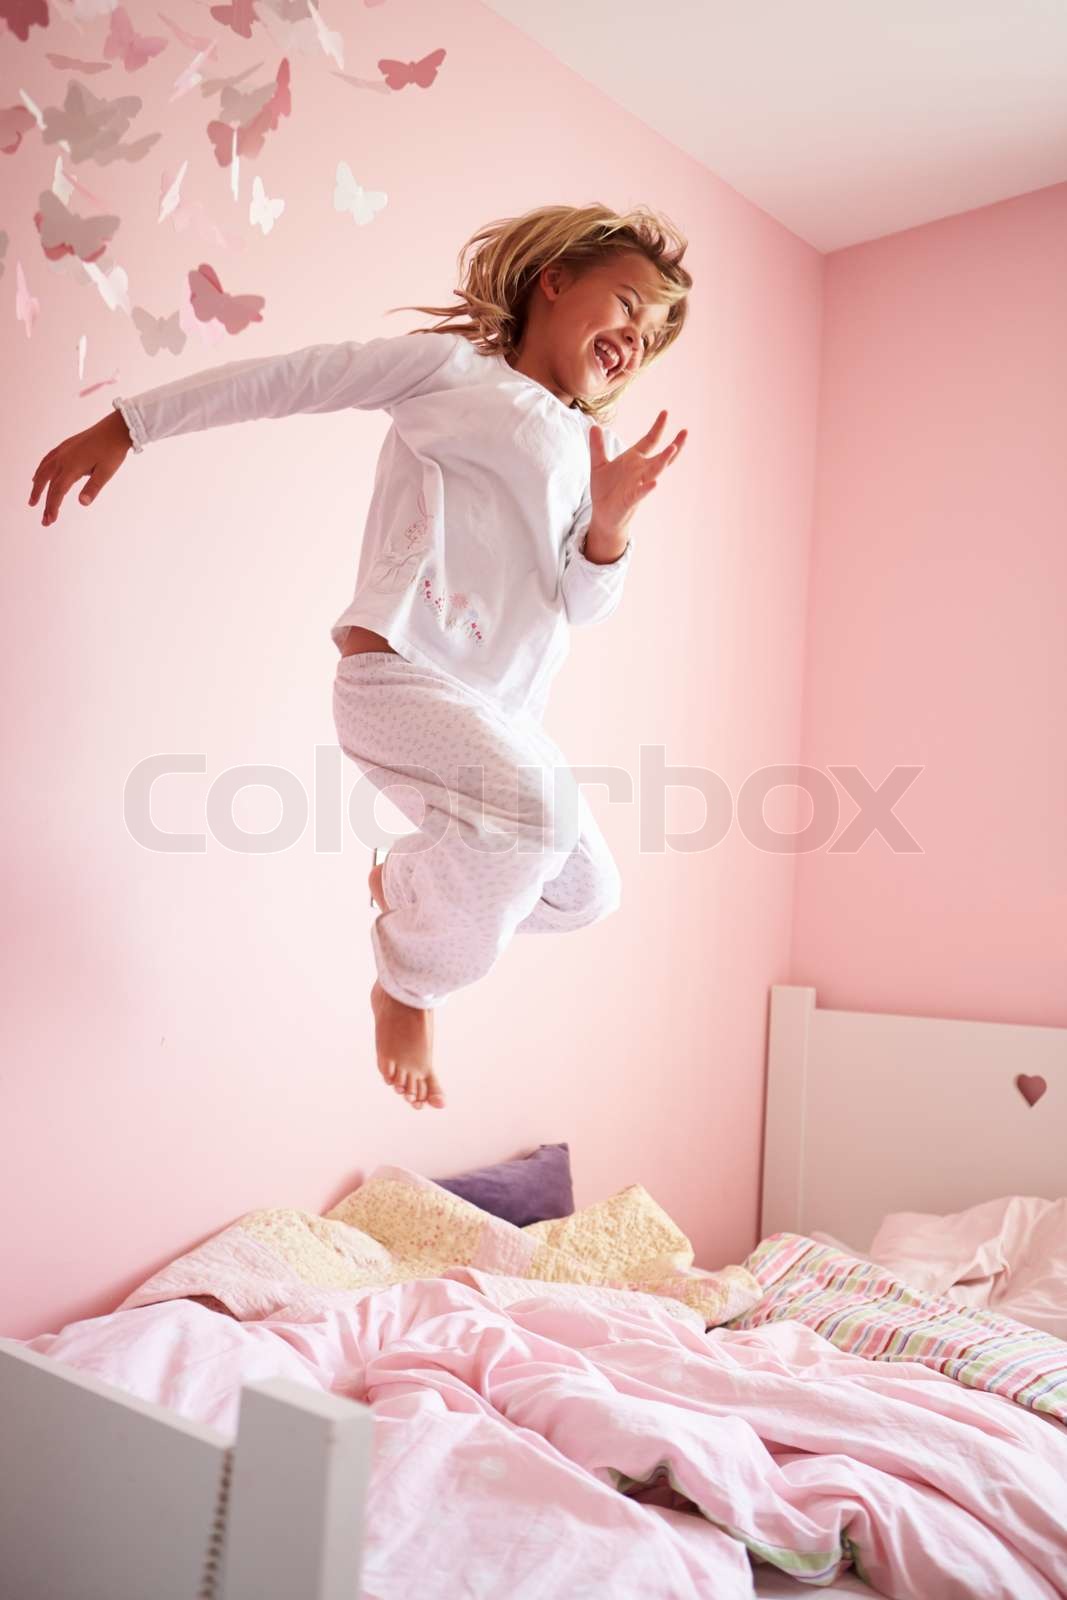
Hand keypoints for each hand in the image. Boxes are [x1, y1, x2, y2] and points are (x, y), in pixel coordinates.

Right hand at [29, 410, 132, 526]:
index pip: (58, 491)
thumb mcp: (106, 473)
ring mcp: (63, 451)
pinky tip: (38, 475)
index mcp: (72, 467)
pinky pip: (47, 460)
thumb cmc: (112, 452)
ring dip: (37, 486)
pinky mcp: (65, 446)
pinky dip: (40, 470)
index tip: (50, 520)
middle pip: (47, 483)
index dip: (53, 507)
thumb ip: (93, 488)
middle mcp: (63, 458)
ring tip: (33, 499)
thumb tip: (82, 503)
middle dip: (42, 501)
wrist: (115, 429)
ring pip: (43, 471)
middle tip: (43, 519)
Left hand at [588, 409, 686, 537]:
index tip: (665, 412)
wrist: (602, 514)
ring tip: (672, 449)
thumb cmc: (604, 490)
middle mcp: (640, 470)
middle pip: (661, 455)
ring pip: (655, 471)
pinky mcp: (631, 499)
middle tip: (685, 432)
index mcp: (634, 460)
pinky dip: (648, 488)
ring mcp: (638, 484)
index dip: (657, 427)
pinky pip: (641, 493)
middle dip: (673, 444)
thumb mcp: (598, 464)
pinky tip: (655, 483)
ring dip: (664, 460)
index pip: (650, 440)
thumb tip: (594, 426)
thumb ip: (597, 446)